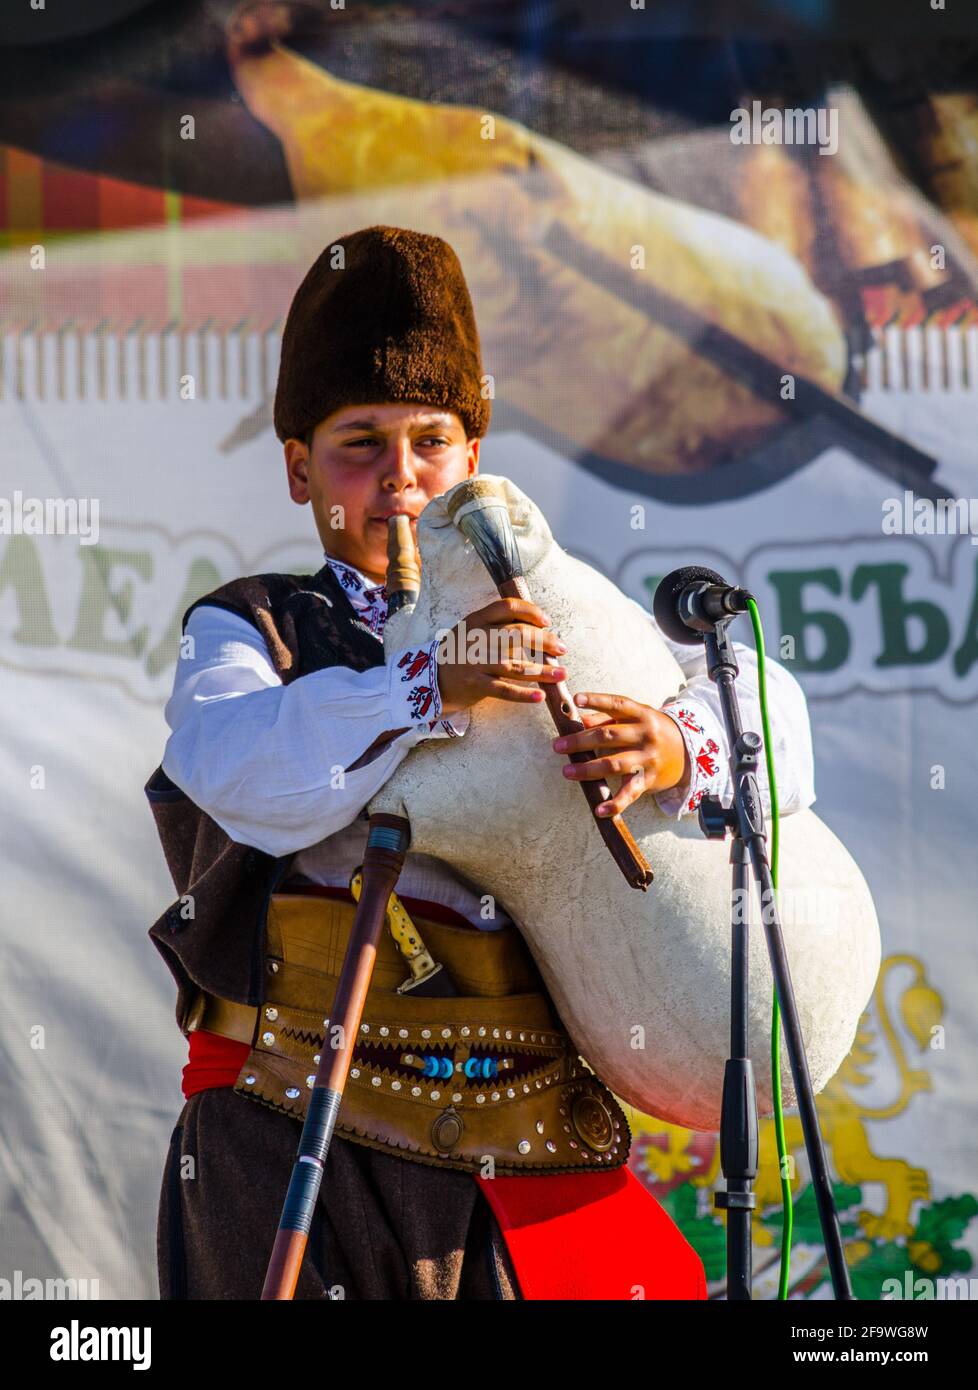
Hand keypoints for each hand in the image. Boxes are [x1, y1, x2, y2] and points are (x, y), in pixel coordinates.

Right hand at [436, 598, 567, 715]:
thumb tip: (537, 626)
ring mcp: (475, 663)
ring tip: (562, 674)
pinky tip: (540, 696)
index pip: (507, 607)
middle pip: (516, 635)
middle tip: (562, 649)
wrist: (432, 679)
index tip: (547, 622)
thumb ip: (498, 625)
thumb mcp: (472, 631)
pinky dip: (523, 694)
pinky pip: (504, 690)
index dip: (531, 612)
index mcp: (476, 620)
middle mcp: (476, 639)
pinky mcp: (475, 685)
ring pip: (514, 665)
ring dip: (541, 670)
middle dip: (543, 641)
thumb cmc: (460, 653)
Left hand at [551, 692, 689, 815]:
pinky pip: (630, 793)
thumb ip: (607, 718)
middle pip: (609, 737)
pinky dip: (615, 803)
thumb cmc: (653, 731)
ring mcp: (648, 758)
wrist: (688, 752)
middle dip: (580, 741)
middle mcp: (646, 735)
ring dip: (588, 769)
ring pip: (614, 764)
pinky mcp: (649, 780)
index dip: (597, 700)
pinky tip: (599, 809)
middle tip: (558, 746)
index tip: (577, 699)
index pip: (618, 705)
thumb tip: (578, 719)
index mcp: (642, 715)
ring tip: (567, 771)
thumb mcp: (636, 718)